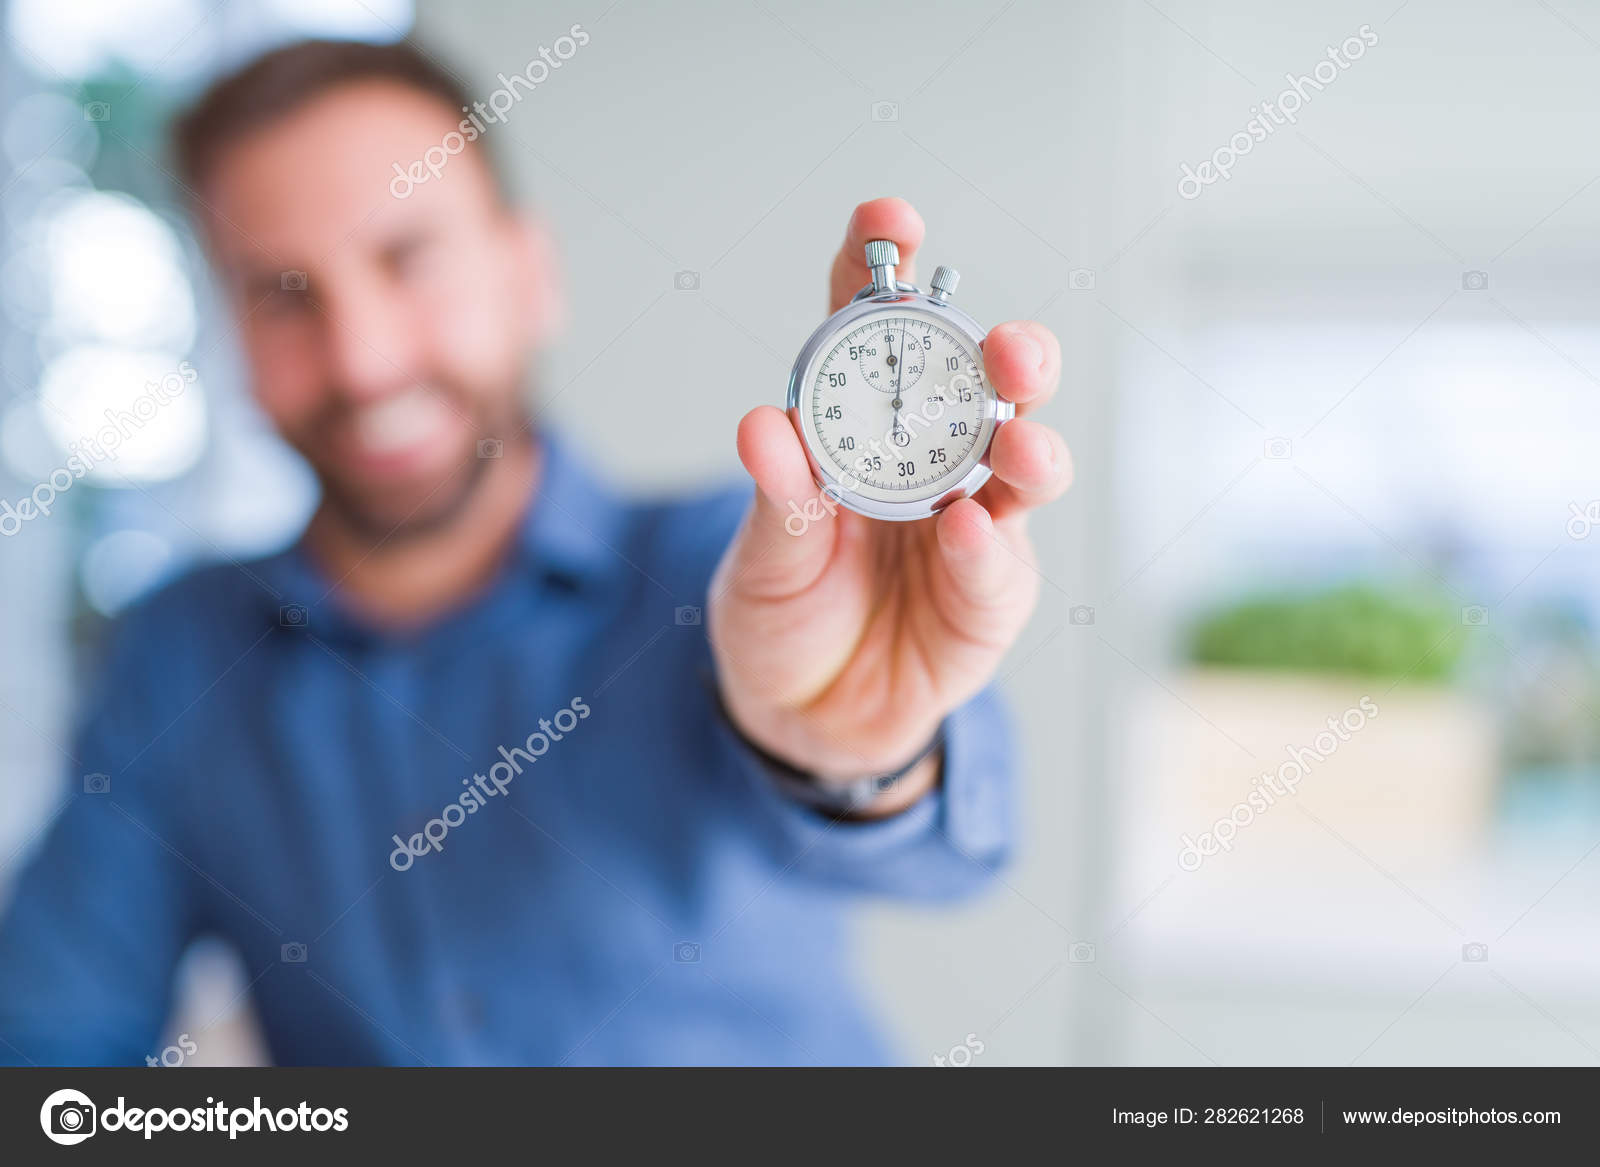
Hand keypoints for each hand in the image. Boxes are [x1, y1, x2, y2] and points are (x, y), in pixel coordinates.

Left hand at [708, 198, 1070, 814]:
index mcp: (863, 421)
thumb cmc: (782, 614)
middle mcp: (931, 455)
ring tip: (1012, 436)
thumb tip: (763, 425)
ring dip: (1026, 442)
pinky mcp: (992, 592)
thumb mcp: (761, 558)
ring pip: (1025, 461)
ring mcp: (972, 520)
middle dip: (1009, 351)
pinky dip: (984, 545)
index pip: (878, 324)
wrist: (804, 716)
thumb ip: (776, 498)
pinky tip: (966, 528)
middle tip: (1004, 346)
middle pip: (987, 382)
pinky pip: (998, 563)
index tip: (891, 221)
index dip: (886, 264)